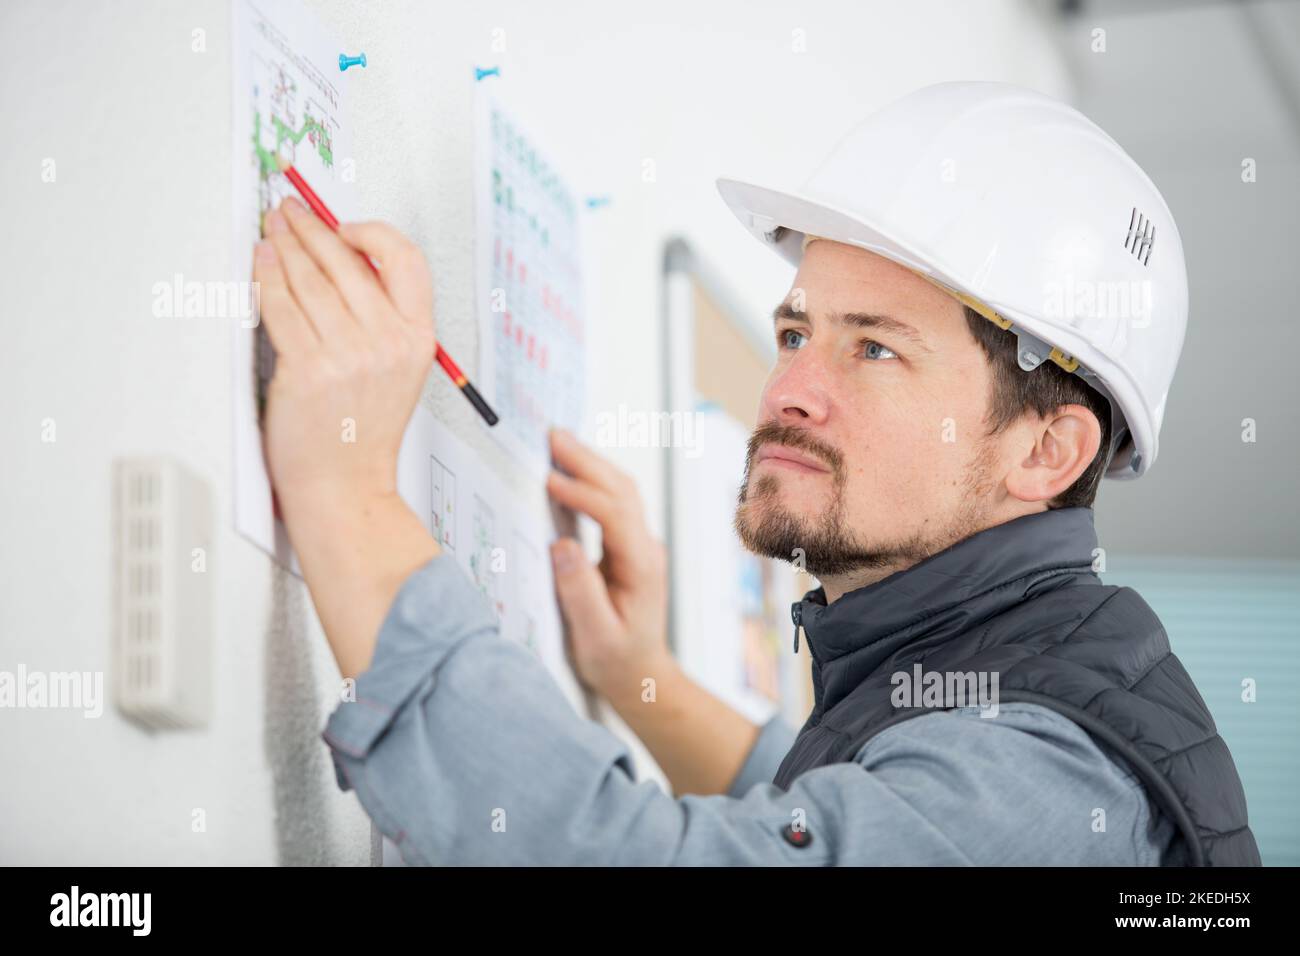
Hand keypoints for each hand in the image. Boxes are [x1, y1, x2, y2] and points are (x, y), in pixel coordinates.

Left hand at [253, 195, 436, 518]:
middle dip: (310, 227)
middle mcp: (387, 343)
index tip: (344, 225)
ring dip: (284, 245)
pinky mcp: (308, 369)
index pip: (407, 262)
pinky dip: (264, 279)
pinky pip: (279, 308)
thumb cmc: (363, 432)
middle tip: (291, 210)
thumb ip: (383, 320)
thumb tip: (343, 262)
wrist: (344, 485)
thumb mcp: (398, 372)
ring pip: (308, 280)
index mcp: (417, 339)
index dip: (372, 233)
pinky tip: (260, 263)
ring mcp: (347, 356)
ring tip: (271, 229)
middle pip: (346, 263)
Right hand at [546, 430, 670, 700]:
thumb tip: (562, 545)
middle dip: (587, 461)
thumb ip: (579, 592)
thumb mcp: (595, 637)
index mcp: (641, 567)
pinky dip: (590, 480)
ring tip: (556, 442)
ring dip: (590, 464)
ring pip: (620, 491)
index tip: (549, 480)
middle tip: (551, 436)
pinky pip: (612, 502)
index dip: (582, 493)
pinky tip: (568, 470)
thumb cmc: (616, 661)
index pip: (613, 515)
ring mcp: (640, 544)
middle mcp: (646, 548)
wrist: (641, 675)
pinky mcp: (628, 545)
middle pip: (621, 491)